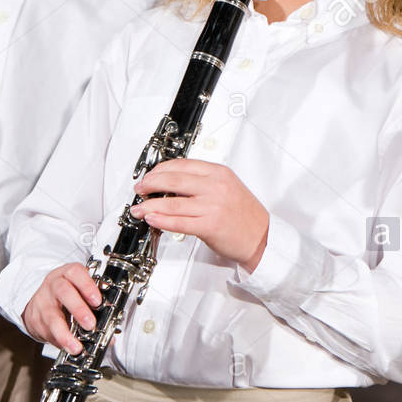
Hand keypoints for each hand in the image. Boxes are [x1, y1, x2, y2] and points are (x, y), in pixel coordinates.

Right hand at [22, 263, 101, 355]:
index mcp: (68, 274)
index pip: (75, 273)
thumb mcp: (79, 290)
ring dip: (65, 334)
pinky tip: (67, 347)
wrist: (39, 301)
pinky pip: (46, 331)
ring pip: (51, 316)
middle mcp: (54, 285)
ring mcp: (43, 301)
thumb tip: (111, 327)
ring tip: (76, 346)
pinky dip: (58, 341)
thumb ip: (95, 304)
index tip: (98, 301)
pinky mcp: (34, 319)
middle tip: (91, 324)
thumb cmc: (66, 294)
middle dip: (78, 309)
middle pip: (64, 292)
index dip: (87, 286)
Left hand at [131, 158, 269, 271]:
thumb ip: (203, 182)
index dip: (160, 169)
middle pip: (172, 180)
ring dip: (149, 206)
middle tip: (140, 189)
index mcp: (219, 173)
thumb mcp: (228, 187)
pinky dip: (160, 221)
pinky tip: (152, 219)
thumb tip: (172, 182)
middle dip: (150, 184)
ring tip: (139, 209)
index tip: (150, 175)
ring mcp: (212, 206)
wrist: (262, 237)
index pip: (182, 165)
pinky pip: (178, 222)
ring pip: (171, 203)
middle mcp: (216, 187)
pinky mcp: (209, 226)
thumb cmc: (245, 214)